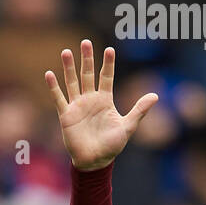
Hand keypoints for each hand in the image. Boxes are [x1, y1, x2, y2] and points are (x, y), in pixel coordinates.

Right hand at [44, 40, 157, 171]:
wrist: (95, 162)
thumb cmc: (112, 146)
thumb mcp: (128, 126)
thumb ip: (139, 110)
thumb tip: (156, 95)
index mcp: (105, 100)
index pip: (106, 77)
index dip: (108, 64)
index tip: (110, 50)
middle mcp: (90, 100)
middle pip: (87, 74)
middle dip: (87, 59)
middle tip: (85, 42)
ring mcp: (77, 106)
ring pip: (72, 82)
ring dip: (69, 68)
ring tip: (66, 52)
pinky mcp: (66, 116)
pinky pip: (59, 98)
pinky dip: (54, 87)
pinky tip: (49, 74)